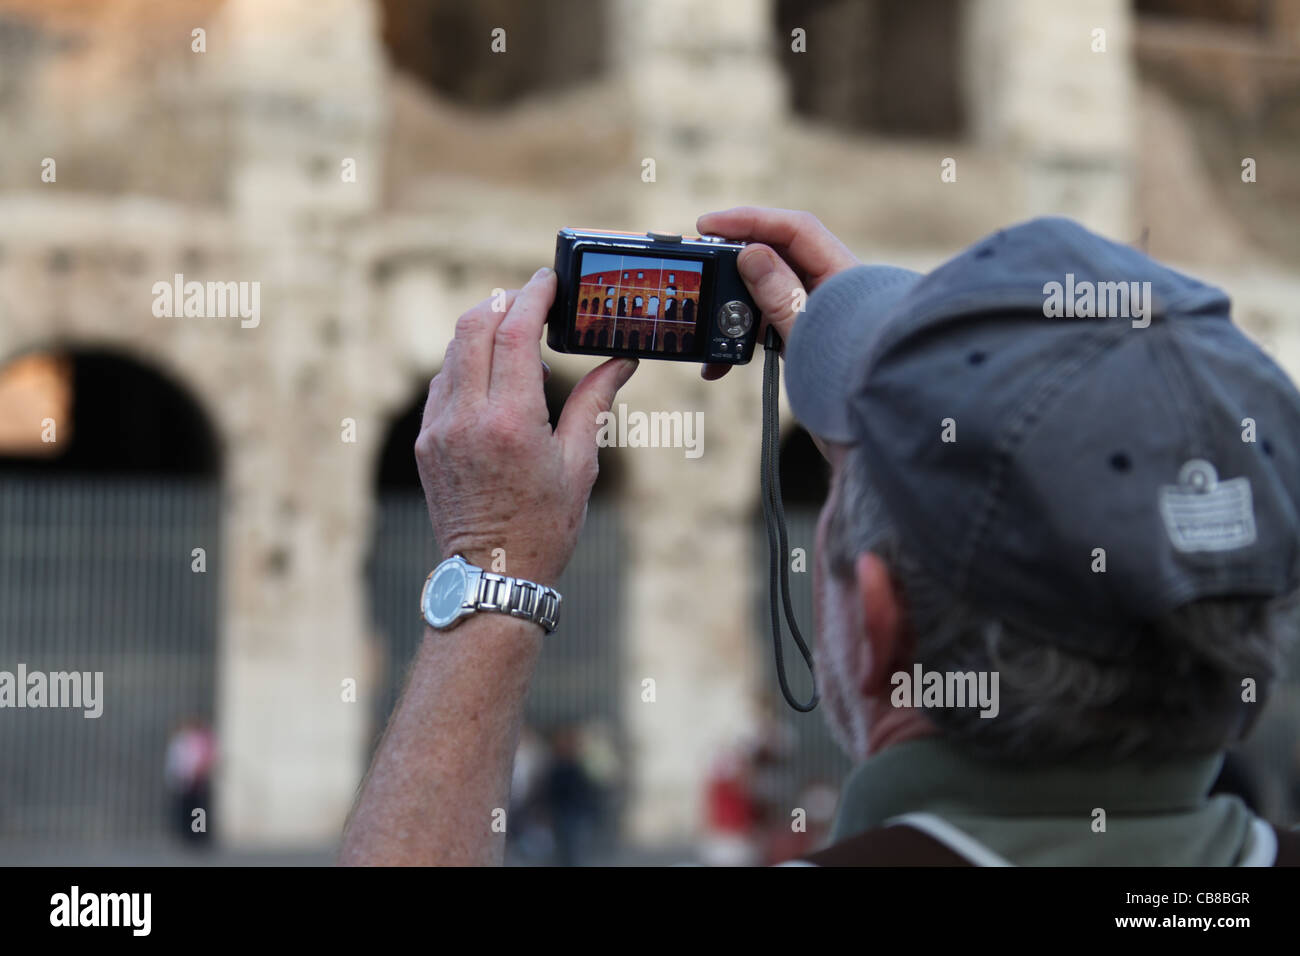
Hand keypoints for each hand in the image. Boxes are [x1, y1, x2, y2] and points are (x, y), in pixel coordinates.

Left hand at [416, 267, 637, 588]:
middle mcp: (467, 418)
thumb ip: (594, 402)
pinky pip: (443, 384)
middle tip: (535, 302)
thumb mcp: (579, 463)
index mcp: (511, 421)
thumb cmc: (545, 526)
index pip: (514, 331)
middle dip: (504, 303)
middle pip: (474, 327)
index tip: (550, 281)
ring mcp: (439, 429)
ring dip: (485, 333)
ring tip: (522, 347)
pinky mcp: (426, 442)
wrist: (493, 575)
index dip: (533, 296)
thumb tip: (622, 360)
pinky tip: (496, 383)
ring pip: (453, 352)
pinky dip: (468, 366)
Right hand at [695, 206, 859, 380]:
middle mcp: (827, 286)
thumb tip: (750, 254)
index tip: (710, 224)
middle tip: (700, 260)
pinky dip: (738, 338)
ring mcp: (812, 310)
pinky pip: (764, 324)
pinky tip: (718, 362)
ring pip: (764, 290)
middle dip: (734, 258)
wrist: (870, 420)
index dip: (751, 220)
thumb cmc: (849, 374)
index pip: (795, 230)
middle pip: (776, 254)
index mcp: (840, 275)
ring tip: (704, 321)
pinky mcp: (800, 335)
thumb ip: (780, 294)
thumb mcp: (808, 334)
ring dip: (731, 306)